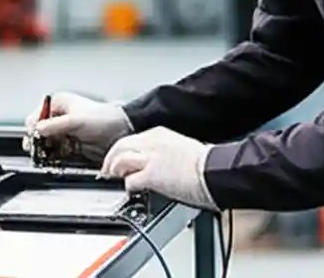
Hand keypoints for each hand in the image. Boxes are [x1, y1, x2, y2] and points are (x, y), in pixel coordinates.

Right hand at [23, 91, 133, 163]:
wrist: (120, 131)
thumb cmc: (103, 118)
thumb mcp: (77, 121)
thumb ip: (56, 125)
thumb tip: (38, 129)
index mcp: (57, 104)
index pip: (35, 117)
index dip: (33, 129)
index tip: (34, 139)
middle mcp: (58, 117)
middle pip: (38, 132)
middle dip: (37, 142)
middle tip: (36, 150)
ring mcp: (63, 131)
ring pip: (45, 143)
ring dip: (44, 151)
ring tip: (44, 157)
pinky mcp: (68, 144)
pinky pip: (54, 152)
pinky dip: (52, 157)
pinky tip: (53, 160)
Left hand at [101, 127, 216, 210]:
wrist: (215, 171)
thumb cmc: (206, 163)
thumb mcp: (182, 148)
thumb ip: (166, 152)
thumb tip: (162, 163)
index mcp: (160, 134)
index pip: (132, 139)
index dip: (122, 150)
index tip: (120, 158)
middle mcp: (152, 143)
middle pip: (120, 146)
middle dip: (111, 159)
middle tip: (108, 170)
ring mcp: (150, 158)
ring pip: (120, 160)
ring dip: (114, 170)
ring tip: (112, 178)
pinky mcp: (152, 176)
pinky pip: (130, 180)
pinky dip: (128, 185)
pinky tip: (131, 189)